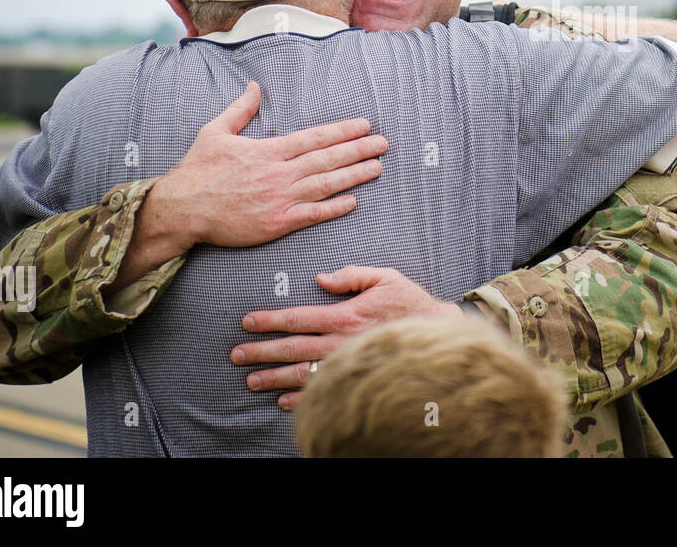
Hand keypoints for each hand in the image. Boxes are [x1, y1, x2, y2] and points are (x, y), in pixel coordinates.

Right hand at [143, 82, 387, 252]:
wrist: (181, 210)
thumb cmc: (197, 171)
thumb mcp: (215, 132)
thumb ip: (240, 109)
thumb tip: (255, 87)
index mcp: (268, 151)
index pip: (314, 138)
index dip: (342, 131)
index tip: (364, 126)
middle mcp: (279, 173)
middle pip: (327, 159)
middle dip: (358, 150)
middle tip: (383, 143)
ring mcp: (280, 199)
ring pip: (326, 185)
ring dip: (354, 176)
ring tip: (377, 167)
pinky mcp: (277, 223)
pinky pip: (312, 214)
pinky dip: (334, 208)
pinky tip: (353, 201)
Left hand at [231, 265, 462, 409]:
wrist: (439, 335)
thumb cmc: (411, 304)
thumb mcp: (385, 278)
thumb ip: (351, 275)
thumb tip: (321, 278)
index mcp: (345, 315)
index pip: (298, 318)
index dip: (270, 320)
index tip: (247, 322)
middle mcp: (341, 343)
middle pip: (293, 348)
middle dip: (261, 351)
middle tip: (236, 355)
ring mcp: (348, 365)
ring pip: (302, 374)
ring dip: (273, 378)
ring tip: (251, 381)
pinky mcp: (356, 380)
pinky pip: (323, 393)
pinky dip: (300, 399)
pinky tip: (282, 401)